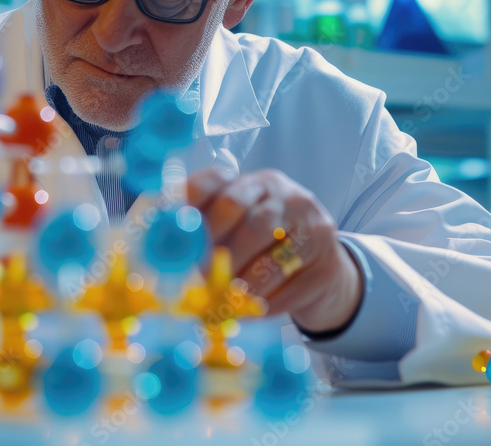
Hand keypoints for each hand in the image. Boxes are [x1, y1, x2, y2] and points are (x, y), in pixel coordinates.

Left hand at [186, 167, 362, 333]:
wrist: (321, 271)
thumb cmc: (266, 249)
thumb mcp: (238, 230)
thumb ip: (205, 234)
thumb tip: (164, 254)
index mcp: (255, 183)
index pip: (216, 181)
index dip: (188, 207)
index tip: (172, 236)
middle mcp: (286, 196)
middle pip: (242, 214)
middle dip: (212, 248)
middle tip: (194, 275)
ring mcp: (313, 228)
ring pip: (268, 257)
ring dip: (237, 283)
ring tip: (217, 299)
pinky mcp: (326, 265)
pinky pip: (288, 287)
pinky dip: (262, 302)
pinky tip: (246, 310)